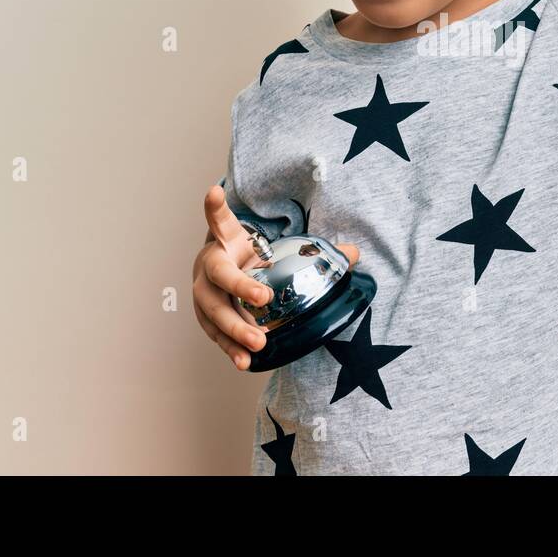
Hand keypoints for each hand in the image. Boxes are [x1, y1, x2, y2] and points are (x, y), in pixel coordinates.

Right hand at [192, 185, 360, 369]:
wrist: (221, 272)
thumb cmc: (251, 257)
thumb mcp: (274, 246)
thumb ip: (314, 248)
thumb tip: (354, 254)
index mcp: (227, 242)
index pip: (221, 222)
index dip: (215, 208)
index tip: (215, 193)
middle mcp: (209, 266)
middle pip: (219, 276)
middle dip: (240, 288)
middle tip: (265, 299)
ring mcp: (203, 294)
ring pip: (213, 311)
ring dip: (234, 329)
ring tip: (258, 344)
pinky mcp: (205, 318)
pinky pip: (215, 335)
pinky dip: (229, 349)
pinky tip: (245, 363)